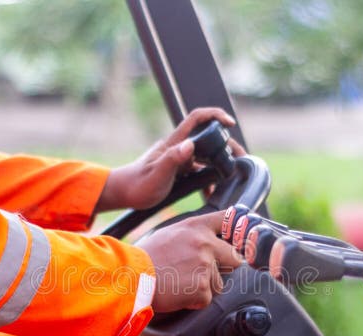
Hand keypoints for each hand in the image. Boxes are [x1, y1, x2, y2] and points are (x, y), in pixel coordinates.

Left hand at [97, 108, 241, 211]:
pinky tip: (211, 191)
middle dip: (226, 145)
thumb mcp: (156, 175)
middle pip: (207, 138)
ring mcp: (178, 158)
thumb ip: (172, 159)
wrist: (123, 194)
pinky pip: (198, 170)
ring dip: (219, 163)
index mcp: (173, 143)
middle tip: (240, 159)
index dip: (214, 115)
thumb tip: (190, 145)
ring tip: (231, 176)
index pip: (196, 119)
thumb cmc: (137, 185)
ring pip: (205, 155)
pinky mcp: (178, 170)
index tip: (229, 123)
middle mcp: (178, 147)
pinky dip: (207, 178)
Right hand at [138, 210, 242, 312]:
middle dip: (223, 268)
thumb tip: (204, 244)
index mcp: (196, 227)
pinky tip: (177, 293)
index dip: (238, 227)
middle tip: (201, 273)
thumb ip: (191, 236)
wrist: (131, 276)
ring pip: (218, 283)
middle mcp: (205, 243)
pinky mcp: (202, 287)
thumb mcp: (168, 234)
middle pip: (234, 258)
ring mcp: (205, 265)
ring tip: (180, 283)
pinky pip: (206, 299)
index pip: (227, 219)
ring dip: (204, 287)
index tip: (243, 234)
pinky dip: (193, 301)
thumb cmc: (144, 258)